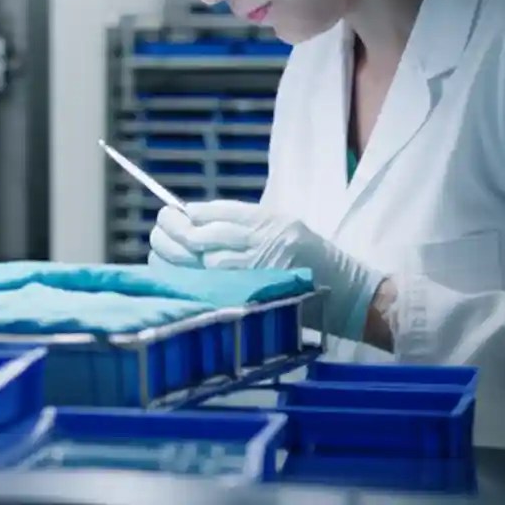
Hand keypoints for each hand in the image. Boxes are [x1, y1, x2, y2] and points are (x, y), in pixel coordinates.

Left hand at [148, 200, 385, 341]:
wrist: (344, 294)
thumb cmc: (308, 258)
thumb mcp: (280, 227)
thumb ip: (241, 222)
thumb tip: (192, 217)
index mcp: (269, 221)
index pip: (218, 212)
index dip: (189, 212)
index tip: (174, 211)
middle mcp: (262, 243)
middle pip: (199, 235)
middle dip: (172, 229)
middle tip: (160, 226)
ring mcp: (256, 271)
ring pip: (198, 261)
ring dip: (172, 253)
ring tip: (160, 247)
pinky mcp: (252, 293)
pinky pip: (208, 283)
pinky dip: (185, 275)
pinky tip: (172, 270)